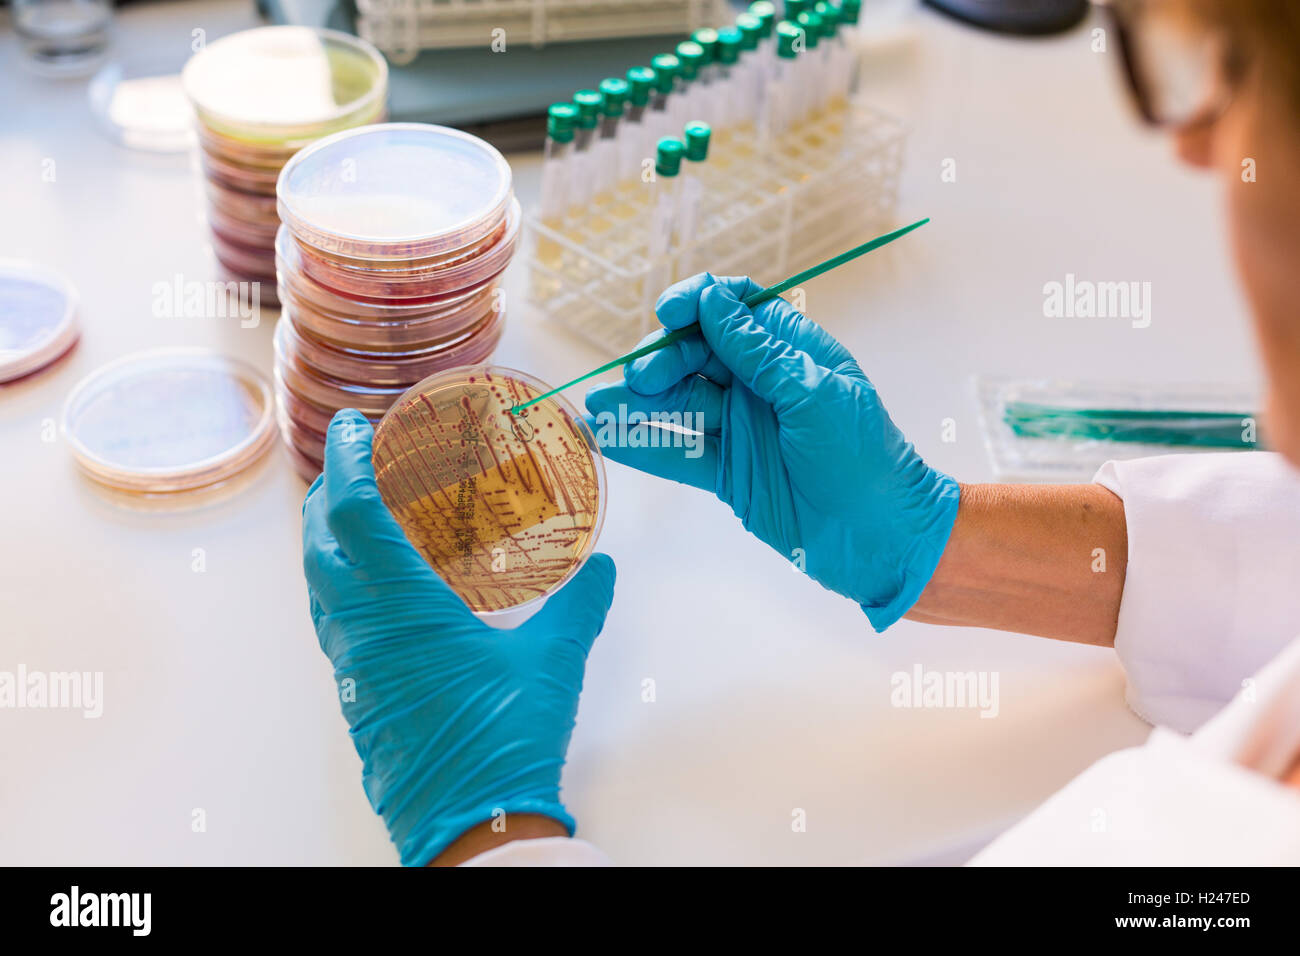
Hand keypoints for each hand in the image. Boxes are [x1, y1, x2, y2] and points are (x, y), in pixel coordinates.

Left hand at [302, 410, 616, 864]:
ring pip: (319, 584)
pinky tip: (372, 590)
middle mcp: (364, 629)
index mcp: (404, 607)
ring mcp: (353, 665)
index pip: (357, 514)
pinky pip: (332, 620)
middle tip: (351, 459)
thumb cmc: (505, 739)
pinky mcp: (356, 693)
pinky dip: (338, 583)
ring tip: (353, 513)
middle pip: (322, 542)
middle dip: (329, 491)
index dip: (351, 463)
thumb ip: (579, 606)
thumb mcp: (553, 662)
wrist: (470, 824)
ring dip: (327, 538)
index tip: (354, 428)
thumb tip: (602, 568)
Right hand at [584, 273, 957, 629]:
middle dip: (663, 361)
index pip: (736, 309)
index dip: (700, 303)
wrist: (882, 538)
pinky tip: (605, 439)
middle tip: (640, 380)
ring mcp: (741, 430)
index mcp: (792, 352)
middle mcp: (761, 385)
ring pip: (678, 405)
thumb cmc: (864, 458)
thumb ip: (758, 351)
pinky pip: (677, 453)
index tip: (670, 313)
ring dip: (637, 405)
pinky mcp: (727, 473)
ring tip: (596, 409)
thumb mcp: (813, 394)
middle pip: (696, 355)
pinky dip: (642, 445)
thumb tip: (713, 300)